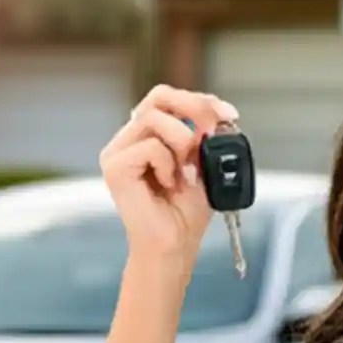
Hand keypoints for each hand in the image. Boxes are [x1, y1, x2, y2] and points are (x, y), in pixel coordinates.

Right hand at [99, 85, 239, 266]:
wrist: (174, 246)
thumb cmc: (186, 213)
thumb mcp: (204, 164)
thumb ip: (205, 136)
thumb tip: (215, 115)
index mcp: (147, 135)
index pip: (167, 98)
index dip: (199, 100)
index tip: (228, 114)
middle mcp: (128, 139)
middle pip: (158, 96)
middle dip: (194, 109)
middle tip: (211, 132)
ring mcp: (117, 152)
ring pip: (153, 118)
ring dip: (182, 142)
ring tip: (186, 171)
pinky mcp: (114, 168)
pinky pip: (149, 146)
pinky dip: (168, 164)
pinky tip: (168, 184)